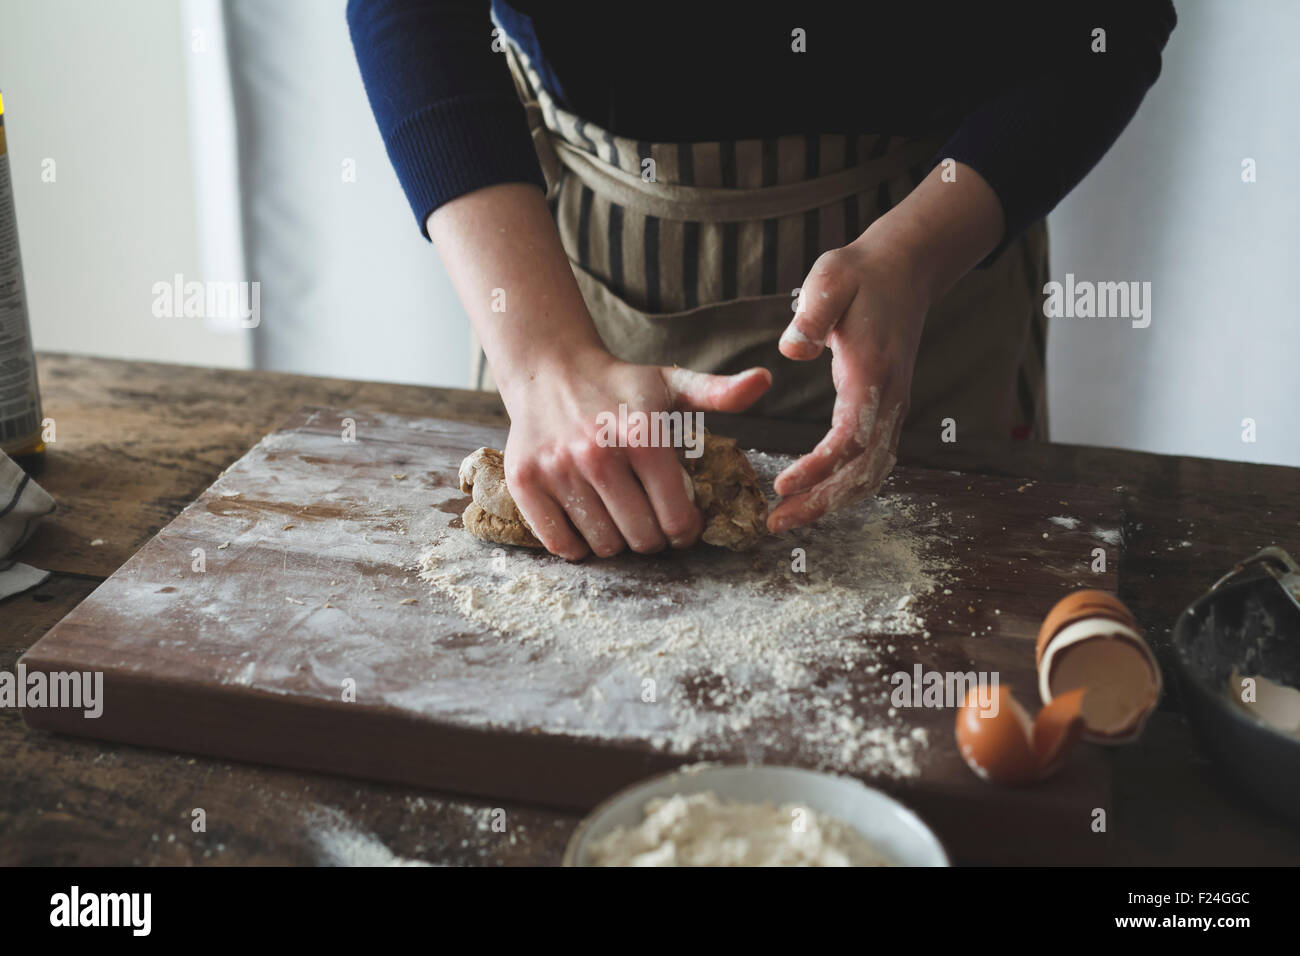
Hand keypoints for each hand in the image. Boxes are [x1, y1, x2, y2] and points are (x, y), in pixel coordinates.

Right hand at [499, 349, 770, 559]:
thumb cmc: (620, 386)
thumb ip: (720, 392)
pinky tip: (586, 521)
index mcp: (643, 436)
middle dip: (652, 538)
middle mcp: (598, 454)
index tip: (682, 524)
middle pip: (642, 539)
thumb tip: (765, 380)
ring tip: (617, 516)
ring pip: (602, 545)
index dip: (685, 530)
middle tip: (649, 522)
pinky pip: (559, 543)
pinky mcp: (526, 481)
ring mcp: (558, 469)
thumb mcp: (673, 384)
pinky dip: (575, 544)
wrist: (550, 370)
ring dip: (615, 541)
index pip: (677, 519)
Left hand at [767, 236, 929, 532]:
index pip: (850, 438)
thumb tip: (790, 349)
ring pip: (871, 473)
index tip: (782, 485)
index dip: (818, 468)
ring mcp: (892, 408)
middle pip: (862, 470)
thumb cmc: (861, 274)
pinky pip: (872, 461)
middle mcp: (889, 399)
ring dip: (833, 502)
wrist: (905, 268)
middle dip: (821, 502)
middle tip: (775, 523)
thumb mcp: (832, 278)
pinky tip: (818, 497)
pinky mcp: (886, 409)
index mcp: (872, 374)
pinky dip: (847, 487)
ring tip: (790, 518)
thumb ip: (813, 314)